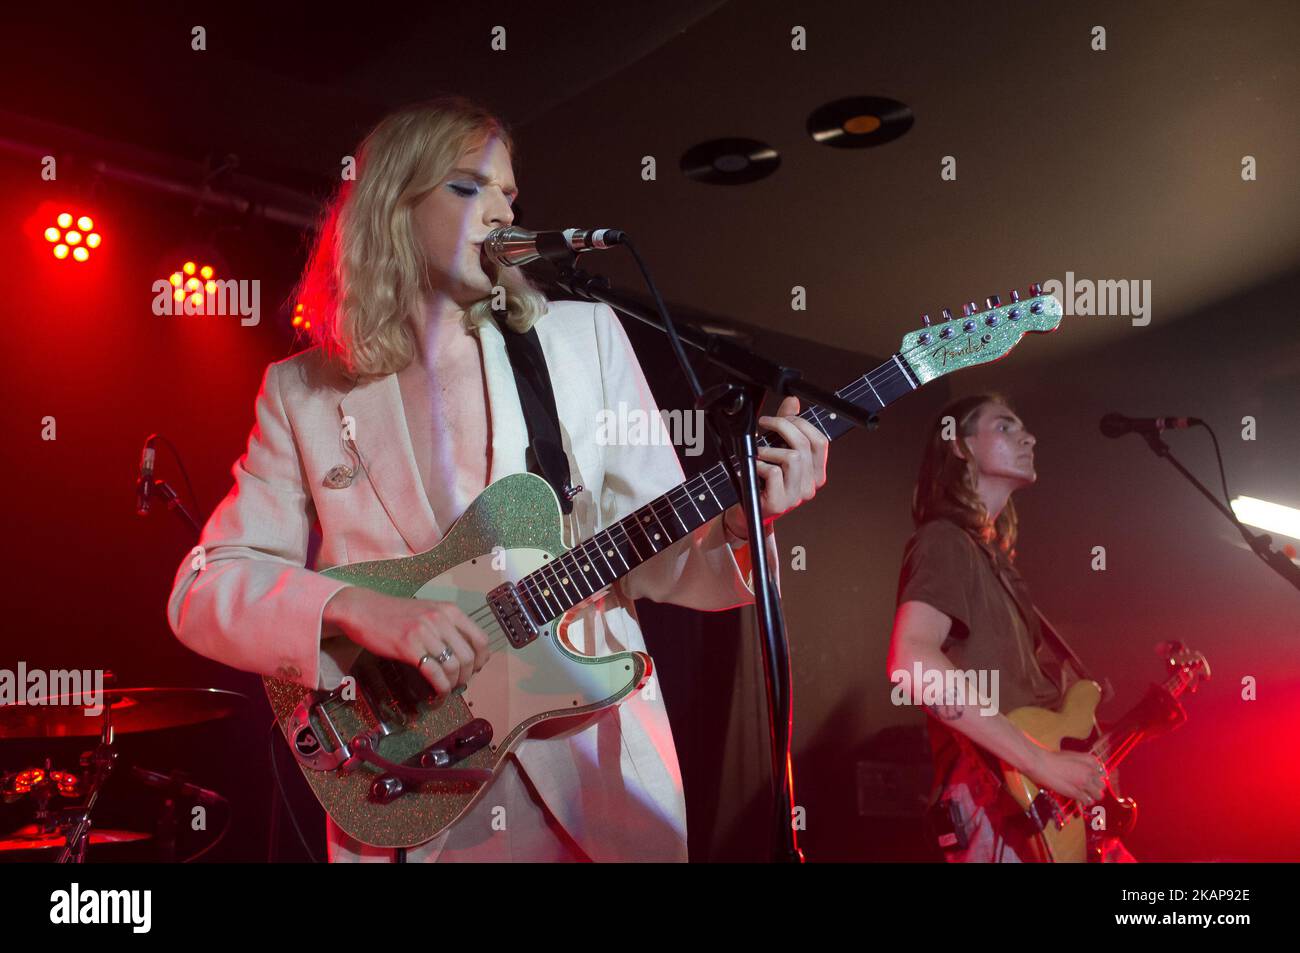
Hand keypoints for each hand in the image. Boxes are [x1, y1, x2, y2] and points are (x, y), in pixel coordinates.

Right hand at [324, 587, 490, 696]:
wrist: (363, 609)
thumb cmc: (395, 613)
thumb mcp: (429, 611)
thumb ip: (448, 627)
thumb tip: (465, 653)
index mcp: (449, 610)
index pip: (481, 639)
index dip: (482, 659)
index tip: (476, 669)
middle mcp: (441, 619)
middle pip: (469, 656)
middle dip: (467, 676)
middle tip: (458, 683)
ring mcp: (424, 632)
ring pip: (453, 666)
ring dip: (453, 684)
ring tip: (446, 690)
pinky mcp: (408, 647)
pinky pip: (434, 673)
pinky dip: (440, 689)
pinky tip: (436, 696)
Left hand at [722, 396, 828, 539]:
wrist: (749, 508)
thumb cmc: (764, 478)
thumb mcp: (777, 448)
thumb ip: (787, 426)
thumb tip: (793, 402)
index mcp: (816, 471)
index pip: (820, 441)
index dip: (801, 423)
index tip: (783, 418)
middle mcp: (811, 484)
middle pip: (804, 445)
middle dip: (782, 427)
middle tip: (765, 424)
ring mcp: (797, 496)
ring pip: (791, 458)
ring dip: (769, 449)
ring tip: (759, 452)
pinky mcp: (780, 503)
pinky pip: (774, 472)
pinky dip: (760, 464)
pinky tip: (754, 467)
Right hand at [1027, 749, 1108, 805]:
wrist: (1041, 763)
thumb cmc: (1053, 758)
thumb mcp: (1072, 756)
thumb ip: (1084, 763)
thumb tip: (1088, 771)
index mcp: (1090, 761)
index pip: (1102, 773)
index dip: (1096, 777)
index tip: (1091, 779)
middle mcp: (1091, 772)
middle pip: (1102, 785)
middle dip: (1095, 787)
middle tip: (1086, 788)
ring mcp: (1085, 783)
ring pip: (1098, 795)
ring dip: (1092, 795)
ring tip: (1083, 794)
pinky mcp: (1078, 793)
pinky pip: (1088, 801)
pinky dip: (1084, 801)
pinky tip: (1079, 799)